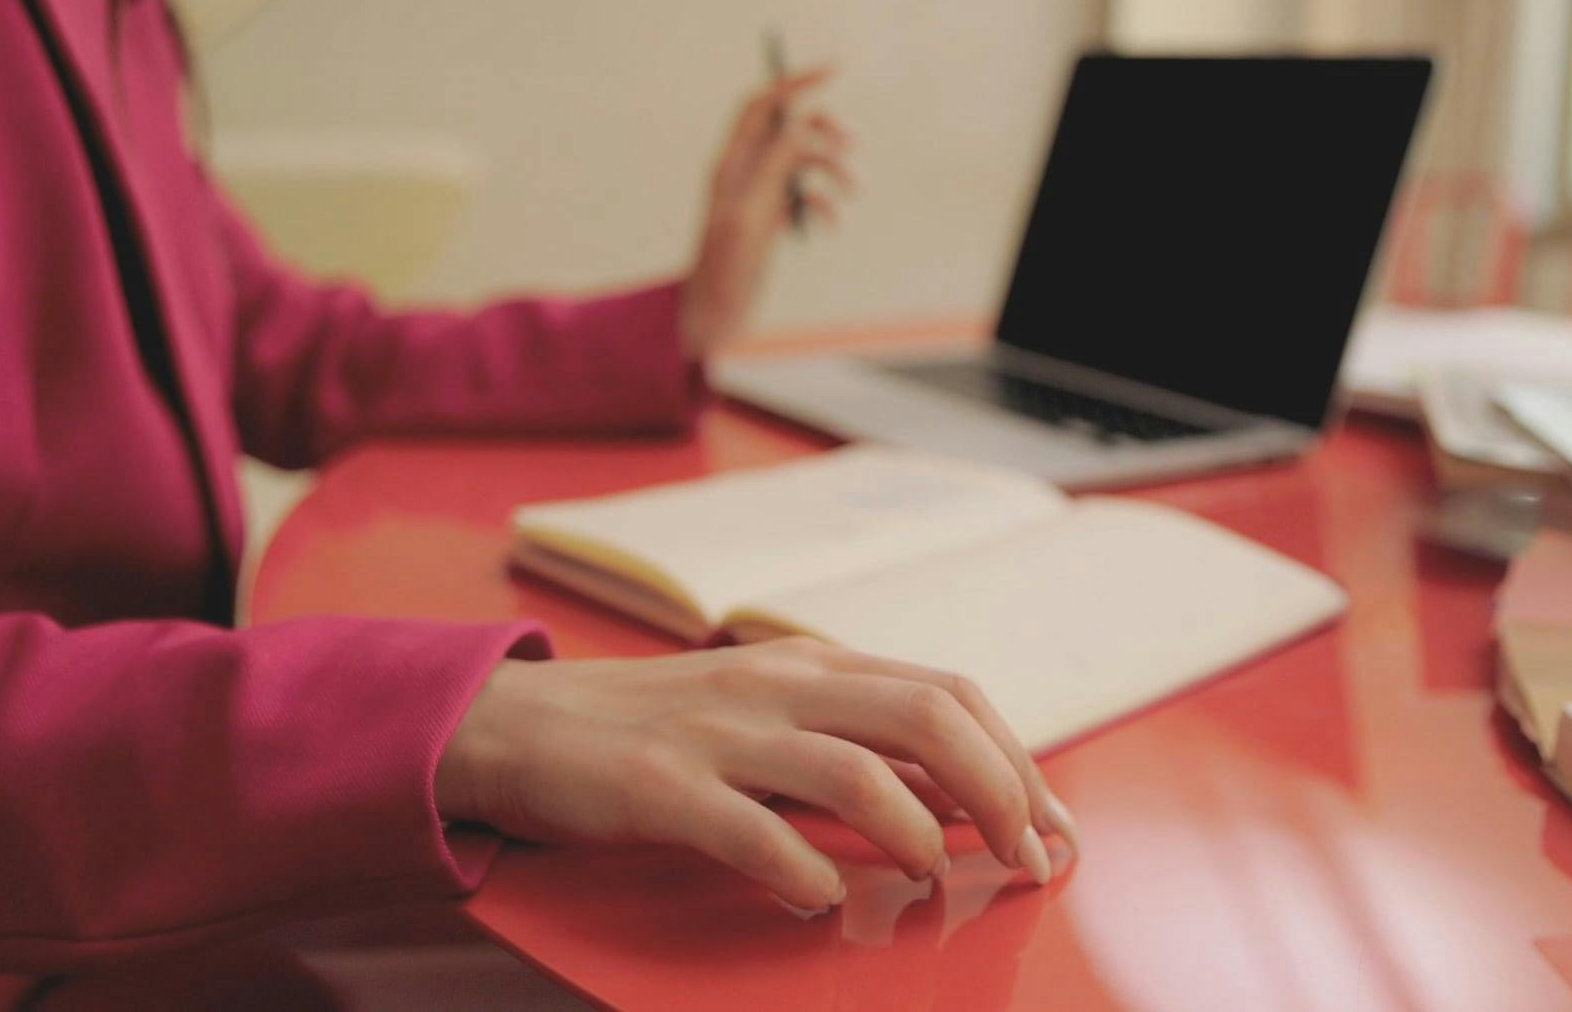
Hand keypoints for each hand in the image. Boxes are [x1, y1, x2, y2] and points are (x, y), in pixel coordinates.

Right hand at [437, 638, 1078, 910]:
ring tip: (934, 877)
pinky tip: (820, 904)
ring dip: (918, 833)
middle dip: (1000, 792)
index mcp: (809, 665)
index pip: (946, 692)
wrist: (518, 724)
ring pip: (855, 770)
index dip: (1016, 759)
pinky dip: (803, 875)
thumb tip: (959, 795)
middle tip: (1026, 860)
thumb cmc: (654, 729)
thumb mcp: (765, 713)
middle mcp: (775, 685)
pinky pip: (754, 832)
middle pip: (925, 717)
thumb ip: (852, 741)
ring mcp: (719, 733)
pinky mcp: (659, 786)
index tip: (1053, 825)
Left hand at [679, 69, 853, 357]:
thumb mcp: (751, 213)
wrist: (717, 312)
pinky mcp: (774, 216)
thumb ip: (774, 166)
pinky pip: (809, 196)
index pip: (763, 105)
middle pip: (792, 128)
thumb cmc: (725, 268)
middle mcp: (745, 171)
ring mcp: (761, 193)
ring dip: (835, 173)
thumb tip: (800, 126)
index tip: (834, 69)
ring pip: (807, 162)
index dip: (794, 82)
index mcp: (731, 163)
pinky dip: (825, 205)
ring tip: (852, 192)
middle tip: (851, 146)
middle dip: (826, 133)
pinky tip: (829, 226)